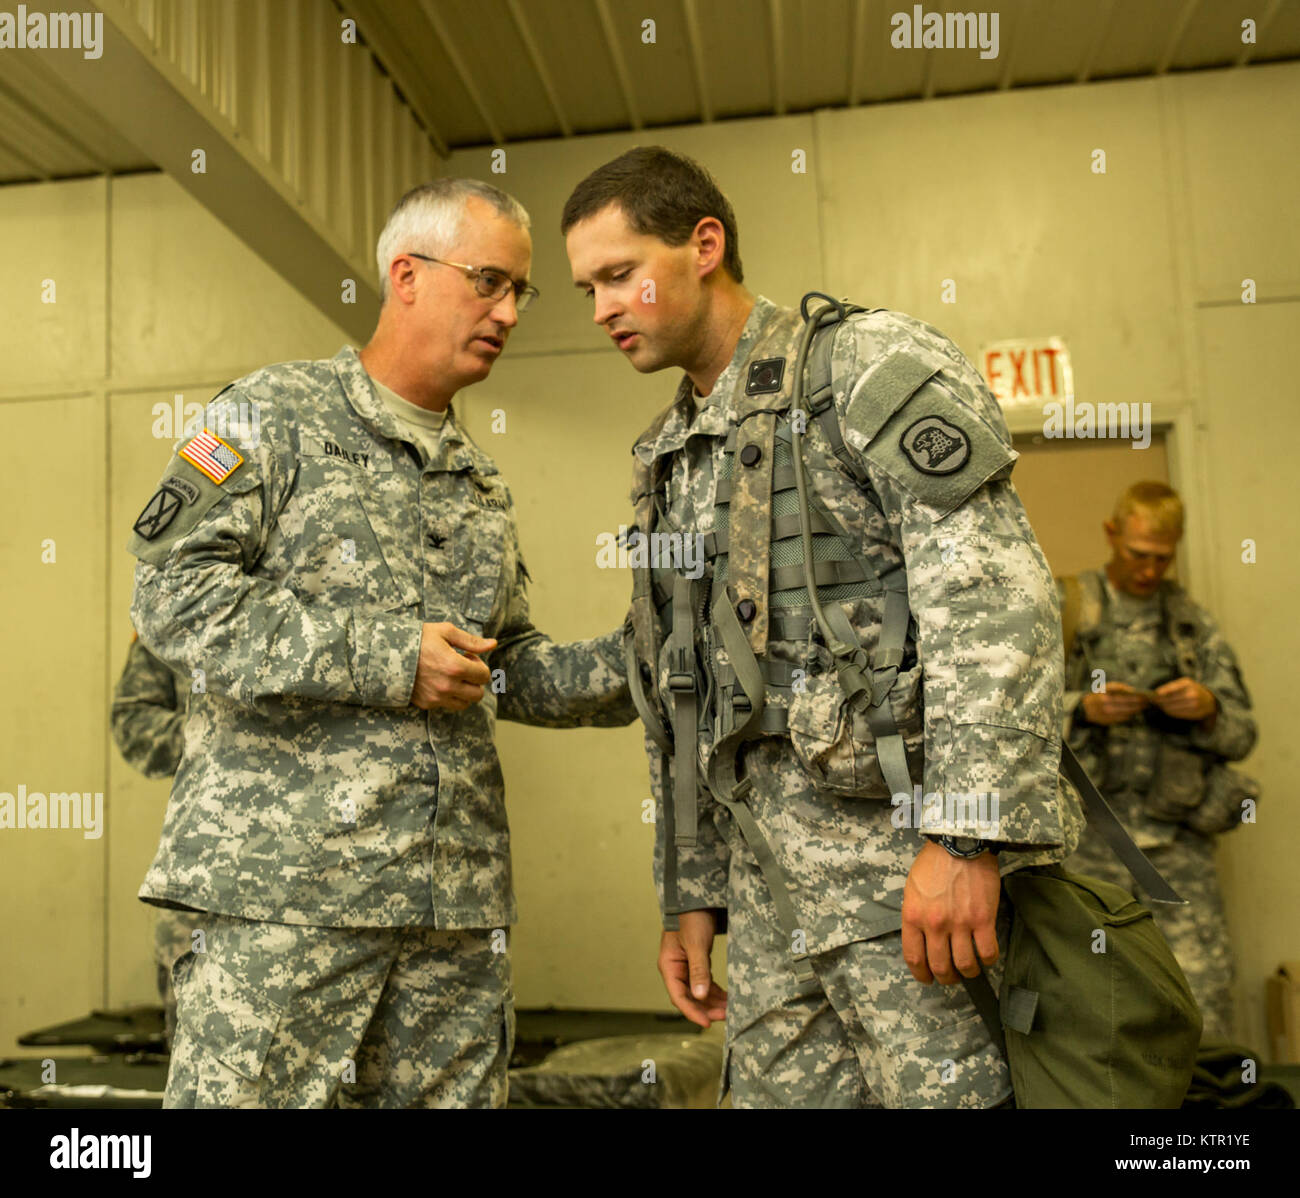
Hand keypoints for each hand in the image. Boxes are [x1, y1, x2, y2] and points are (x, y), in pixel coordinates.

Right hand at [410, 622, 496, 710]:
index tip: (467, 657)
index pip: (484, 675)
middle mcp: (448, 685)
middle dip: (475, 681)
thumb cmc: (418, 638)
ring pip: (465, 704)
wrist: (387, 652)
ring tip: (452, 676)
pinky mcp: (427, 703)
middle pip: (478, 694)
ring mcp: (437, 697)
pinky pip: (447, 705)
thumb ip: (472, 641)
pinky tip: (439, 681)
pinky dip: (449, 696)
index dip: (479, 665)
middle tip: (463, 668)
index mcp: (455, 666)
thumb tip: (493, 644)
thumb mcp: (446, 632)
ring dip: (464, 691)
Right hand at [658, 909, 727, 1028]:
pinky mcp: (697, 963)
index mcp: (669, 966)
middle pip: (689, 997)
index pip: (678, 997)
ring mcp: (686, 967)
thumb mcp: (696, 945)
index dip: (692, 1012)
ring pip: (698, 992)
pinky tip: (727, 997)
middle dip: (706, 1009)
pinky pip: (704, 983)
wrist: (698, 900)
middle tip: (725, 1015)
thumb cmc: (693, 918)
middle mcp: (676, 969)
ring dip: (712, 1002)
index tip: (707, 1023)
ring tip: (729, 1008)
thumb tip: (700, 996)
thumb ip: (698, 970)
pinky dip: (715, 991)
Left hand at [901, 841, 1000, 984]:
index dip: (921, 975)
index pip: (914, 958)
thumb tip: (921, 939)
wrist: (960, 842)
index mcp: (913, 916)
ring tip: (970, 968)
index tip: (927, 978)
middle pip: (941, 967)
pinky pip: (987, 952)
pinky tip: (986, 955)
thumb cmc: (934, 862)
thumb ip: (915, 916)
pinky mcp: (983, 920)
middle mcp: (935, 924)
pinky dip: (987, 960)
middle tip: (951, 976)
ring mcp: (960, 924)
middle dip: (946, 978)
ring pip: (965, 965)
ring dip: (968, 972)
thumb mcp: (912, 889)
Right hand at [1080, 680, 1148, 725]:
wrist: (1084, 709)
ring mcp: (1106, 714)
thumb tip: (1133, 691)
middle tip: (1147, 702)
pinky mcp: (1108, 722)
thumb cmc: (1098, 695)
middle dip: (1138, 704)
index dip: (1136, 697)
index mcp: (1105, 694)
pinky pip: (1122, 719)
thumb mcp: (1105, 687)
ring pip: (1126, 712)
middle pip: (1127, 705)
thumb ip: (1119, 687)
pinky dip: (1130, 715)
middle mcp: (1105, 705)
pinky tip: (1135, 712)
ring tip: (1143, 707)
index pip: (1125, 696)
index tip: (1145, 696)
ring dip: (1136, 710)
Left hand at [1152, 677, 1216, 721]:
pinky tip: (1167, 710)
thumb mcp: (1185, 683)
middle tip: (1154, 701)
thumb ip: (1171, 686)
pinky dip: (1170, 712)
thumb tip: (1157, 693)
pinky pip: (1178, 714)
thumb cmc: (1192, 689)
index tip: (1155, 694)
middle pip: (1170, 699)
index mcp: (1188, 684)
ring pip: (1173, 708)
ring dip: (1164, 707)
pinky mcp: (1195, 714)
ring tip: (1160, 705)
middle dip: (1161, 700)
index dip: (1163, 691)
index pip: (1173, 688)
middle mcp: (1192, 694)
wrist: (1209, 700)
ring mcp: (1195, 705)